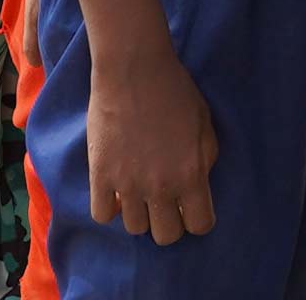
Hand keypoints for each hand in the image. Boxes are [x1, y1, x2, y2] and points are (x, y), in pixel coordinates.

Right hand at [84, 42, 220, 244]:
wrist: (134, 69)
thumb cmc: (175, 91)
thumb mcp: (205, 125)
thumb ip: (204, 161)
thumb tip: (197, 184)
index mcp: (192, 176)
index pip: (200, 226)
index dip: (197, 218)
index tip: (190, 207)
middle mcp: (161, 187)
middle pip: (166, 236)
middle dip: (169, 221)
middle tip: (164, 202)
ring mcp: (128, 184)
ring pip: (135, 228)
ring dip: (139, 212)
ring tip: (139, 191)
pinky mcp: (100, 176)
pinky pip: (102, 215)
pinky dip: (109, 206)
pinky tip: (115, 189)